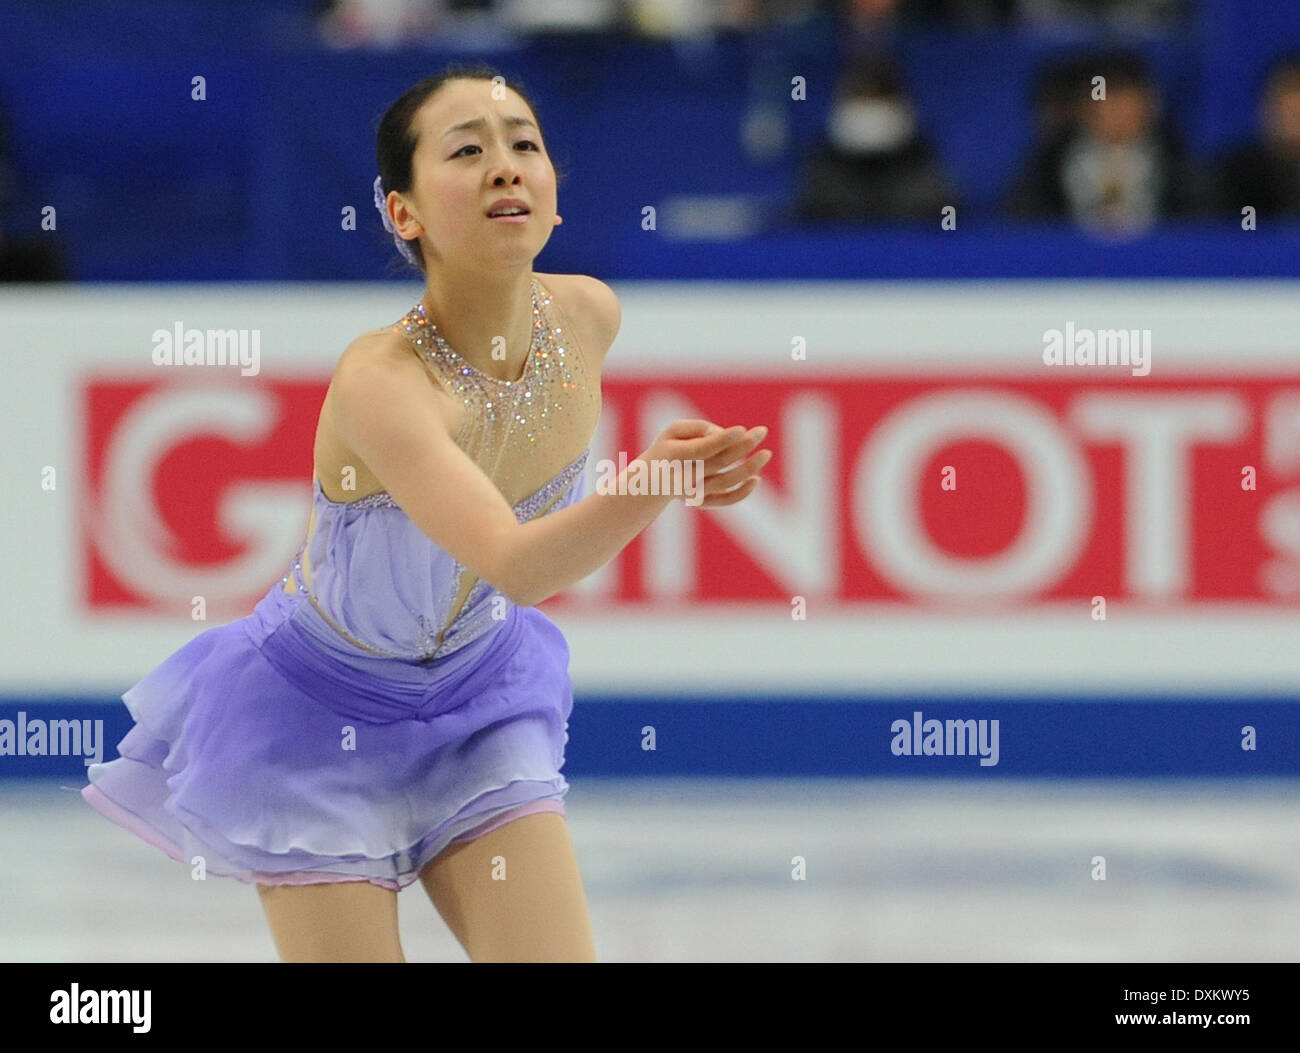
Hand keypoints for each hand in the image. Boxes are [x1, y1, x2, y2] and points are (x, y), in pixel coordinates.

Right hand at [640, 418, 772, 507]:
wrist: (651, 481)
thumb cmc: (667, 448)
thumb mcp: (672, 432)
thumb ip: (694, 427)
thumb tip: (717, 432)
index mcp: (673, 456)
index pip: (701, 448)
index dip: (722, 439)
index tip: (742, 429)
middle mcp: (682, 476)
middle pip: (718, 462)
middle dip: (742, 446)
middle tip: (762, 431)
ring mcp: (692, 492)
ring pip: (724, 482)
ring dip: (748, 468)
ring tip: (766, 453)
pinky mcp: (701, 502)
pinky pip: (723, 501)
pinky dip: (740, 494)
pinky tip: (756, 479)